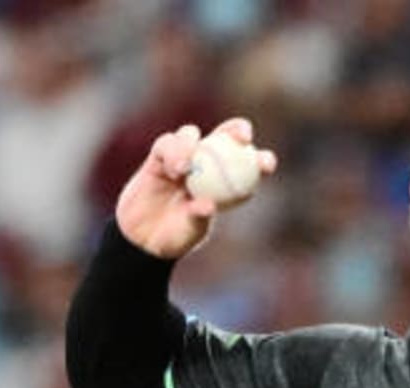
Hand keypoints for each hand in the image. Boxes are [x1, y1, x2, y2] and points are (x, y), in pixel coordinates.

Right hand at [115, 117, 277, 258]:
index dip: (262, 159)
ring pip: (191, 134)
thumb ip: (198, 216)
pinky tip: (173, 170)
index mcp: (224, 181)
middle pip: (225, 135)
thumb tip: (208, 205)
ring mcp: (182, 156)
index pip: (249, 164)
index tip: (266, 164)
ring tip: (184, 170)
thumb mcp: (191, 230)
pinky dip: (171, 152)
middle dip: (237, 129)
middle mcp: (206, 163)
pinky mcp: (159, 155)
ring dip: (189, 146)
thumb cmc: (176, 235)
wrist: (144, 237)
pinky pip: (165, 144)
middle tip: (243, 137)